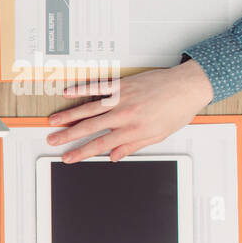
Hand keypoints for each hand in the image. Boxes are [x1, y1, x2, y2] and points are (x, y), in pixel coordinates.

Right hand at [46, 59, 213, 162]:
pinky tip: (68, 93)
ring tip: (53, 121)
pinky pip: (98, 87)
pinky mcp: (123, 84)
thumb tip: (115, 156)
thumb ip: (133, 145)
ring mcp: (121, 98)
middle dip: (67, 136)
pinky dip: (81, 89)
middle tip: (52, 140)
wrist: (189, 86)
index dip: (81, 152)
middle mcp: (124, 114)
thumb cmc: (177, 109)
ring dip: (68, 115)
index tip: (68, 157)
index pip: (100, 144)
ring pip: (88, 108)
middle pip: (89, 127)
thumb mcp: (158, 135)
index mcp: (133, 129)